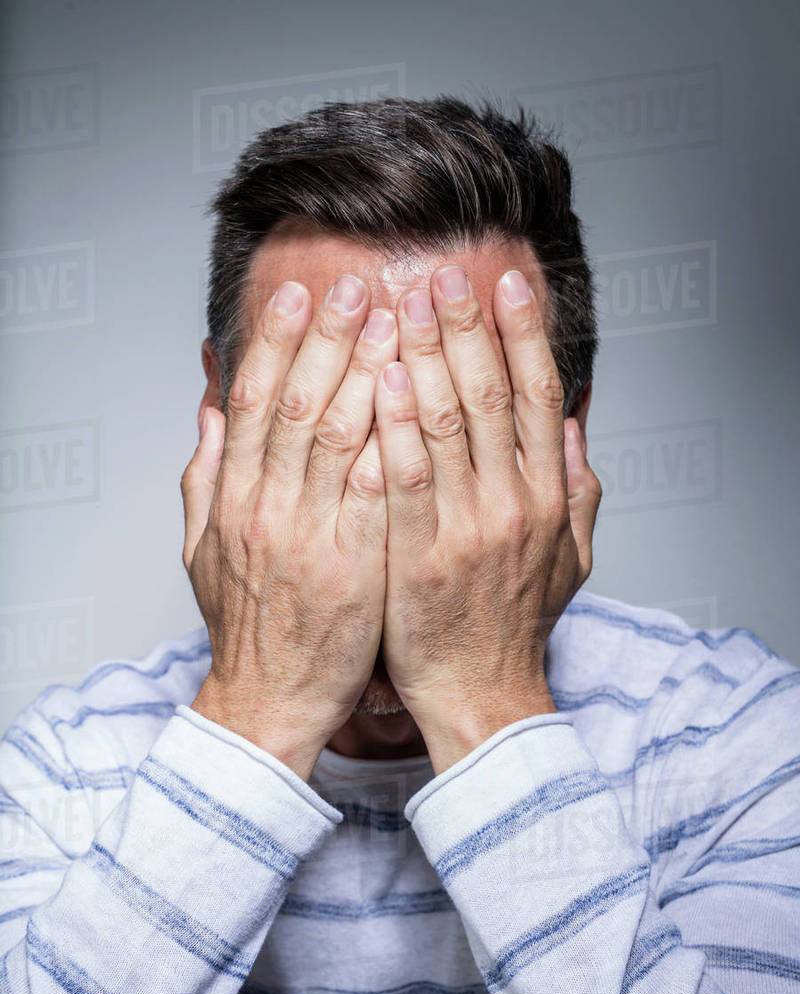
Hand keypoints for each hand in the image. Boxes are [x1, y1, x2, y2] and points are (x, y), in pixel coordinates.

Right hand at [181, 275, 397, 780]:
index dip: (277, 343)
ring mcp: (309, 537)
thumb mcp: (203, 549)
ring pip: (338, 435)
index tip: (301, 296)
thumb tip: (208, 409)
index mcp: (234, 498)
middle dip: (331, 339)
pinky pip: (377, 492)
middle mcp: (266, 508)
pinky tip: (422, 398)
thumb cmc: (247, 625)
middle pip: (298, 403)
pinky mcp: (354, 567)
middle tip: (361, 286)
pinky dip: (396, 440)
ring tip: (400, 321)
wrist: (269, 701)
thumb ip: (203, 476)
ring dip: (370, 370)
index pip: (254, 402)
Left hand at [373, 265, 601, 772]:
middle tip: (438, 273)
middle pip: (491, 394)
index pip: (538, 396)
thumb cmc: (515, 625)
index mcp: (548, 496)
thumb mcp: (570, 559)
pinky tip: (377, 380)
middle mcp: (514, 503)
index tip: (503, 284)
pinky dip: (393, 426)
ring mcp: (467, 529)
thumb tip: (578, 426)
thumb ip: (578, 490)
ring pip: (447, 423)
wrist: (481, 695)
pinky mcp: (418, 556)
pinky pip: (404, 479)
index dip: (522, 335)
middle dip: (462, 327)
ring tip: (398, 303)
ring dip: (423, 357)